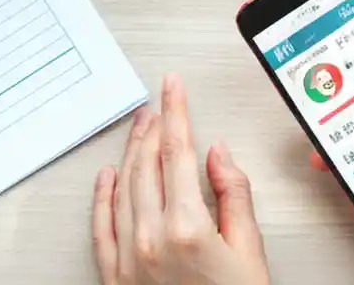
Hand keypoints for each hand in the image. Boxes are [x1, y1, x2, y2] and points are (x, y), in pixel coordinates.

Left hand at [93, 74, 269, 284]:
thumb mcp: (252, 253)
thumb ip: (234, 197)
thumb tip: (217, 154)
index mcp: (187, 227)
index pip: (178, 152)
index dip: (176, 113)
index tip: (172, 87)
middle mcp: (150, 238)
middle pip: (147, 165)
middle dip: (153, 128)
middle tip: (159, 102)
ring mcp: (128, 259)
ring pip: (123, 188)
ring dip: (131, 153)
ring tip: (140, 129)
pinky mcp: (115, 278)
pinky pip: (101, 227)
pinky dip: (103, 196)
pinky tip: (107, 176)